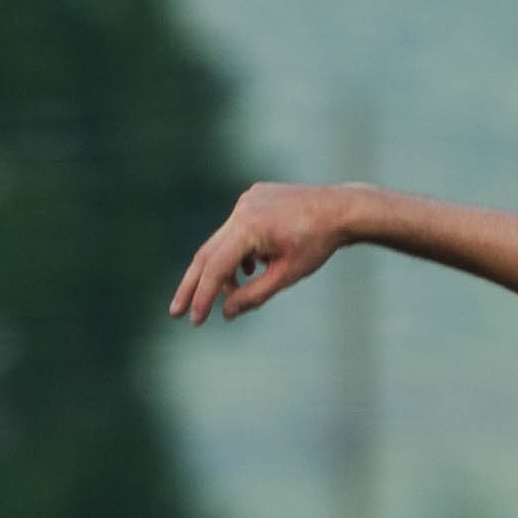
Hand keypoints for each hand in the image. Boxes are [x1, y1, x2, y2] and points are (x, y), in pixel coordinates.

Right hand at [170, 181, 366, 322]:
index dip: (203, 296)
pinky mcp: (254, 197)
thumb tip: (226, 313)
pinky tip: (251, 267)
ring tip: (232, 293)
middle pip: (208, 253)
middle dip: (194, 285)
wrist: (341, 209)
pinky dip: (237, 251)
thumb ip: (254, 295)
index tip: (194, 320)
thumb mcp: (286, 275)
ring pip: (223, 241)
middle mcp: (242, 209)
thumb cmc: (317, 244)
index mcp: (249, 227)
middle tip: (176, 312)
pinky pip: (237, 229)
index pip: (217, 267)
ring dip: (224, 270)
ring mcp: (247, 200)